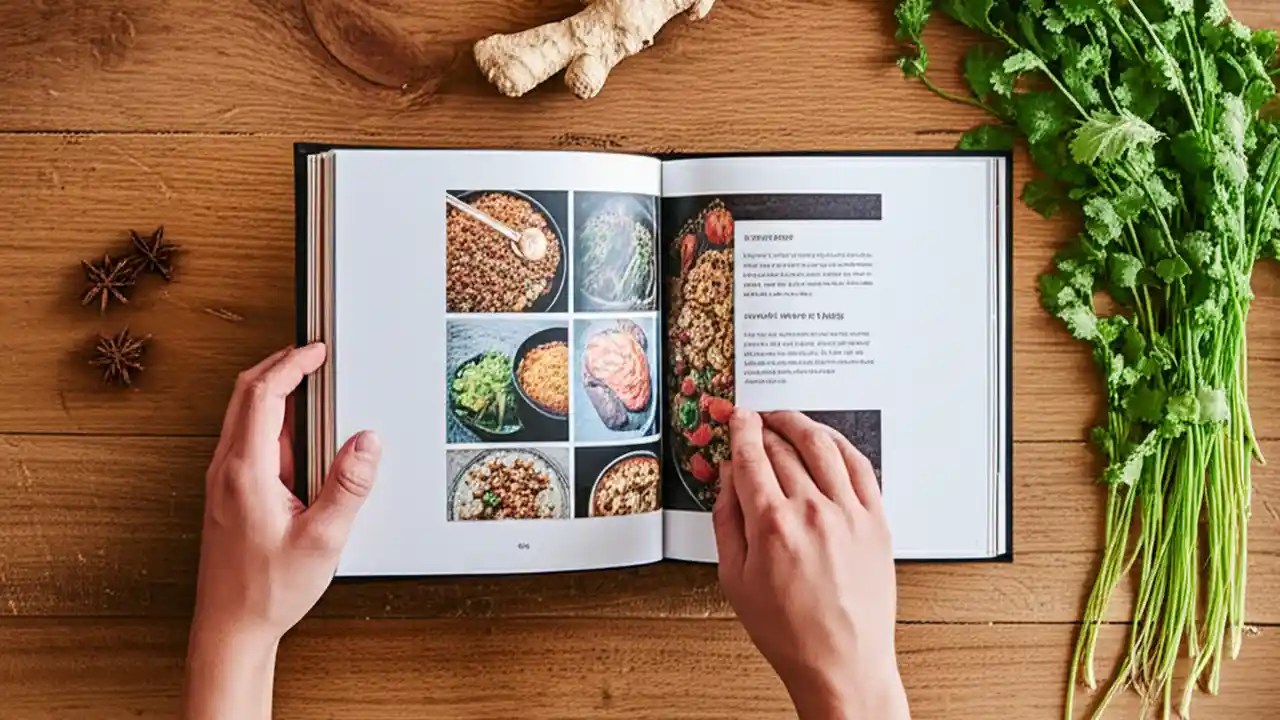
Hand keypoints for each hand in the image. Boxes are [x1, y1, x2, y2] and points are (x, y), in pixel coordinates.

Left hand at [184, 344, 381, 719]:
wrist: (230, 629)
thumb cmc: (268, 591)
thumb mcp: (323, 539)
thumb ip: (348, 486)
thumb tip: (368, 442)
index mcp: (245, 472)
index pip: (262, 395)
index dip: (290, 364)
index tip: (316, 351)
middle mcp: (226, 470)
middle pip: (244, 395)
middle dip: (278, 366)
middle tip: (311, 356)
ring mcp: (223, 482)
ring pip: (242, 416)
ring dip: (272, 392)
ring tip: (309, 386)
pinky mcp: (228, 495)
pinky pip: (245, 441)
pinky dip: (270, 420)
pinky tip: (297, 436)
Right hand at [714, 409, 907, 719]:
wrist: (841, 662)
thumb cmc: (789, 631)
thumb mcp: (734, 578)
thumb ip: (727, 521)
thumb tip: (727, 480)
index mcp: (772, 525)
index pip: (751, 457)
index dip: (741, 430)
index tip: (738, 417)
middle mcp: (812, 512)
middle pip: (783, 447)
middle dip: (764, 426)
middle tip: (757, 421)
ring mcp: (849, 514)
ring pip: (822, 446)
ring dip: (801, 424)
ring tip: (788, 420)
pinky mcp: (876, 521)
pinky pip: (860, 466)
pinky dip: (840, 444)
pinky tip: (828, 440)